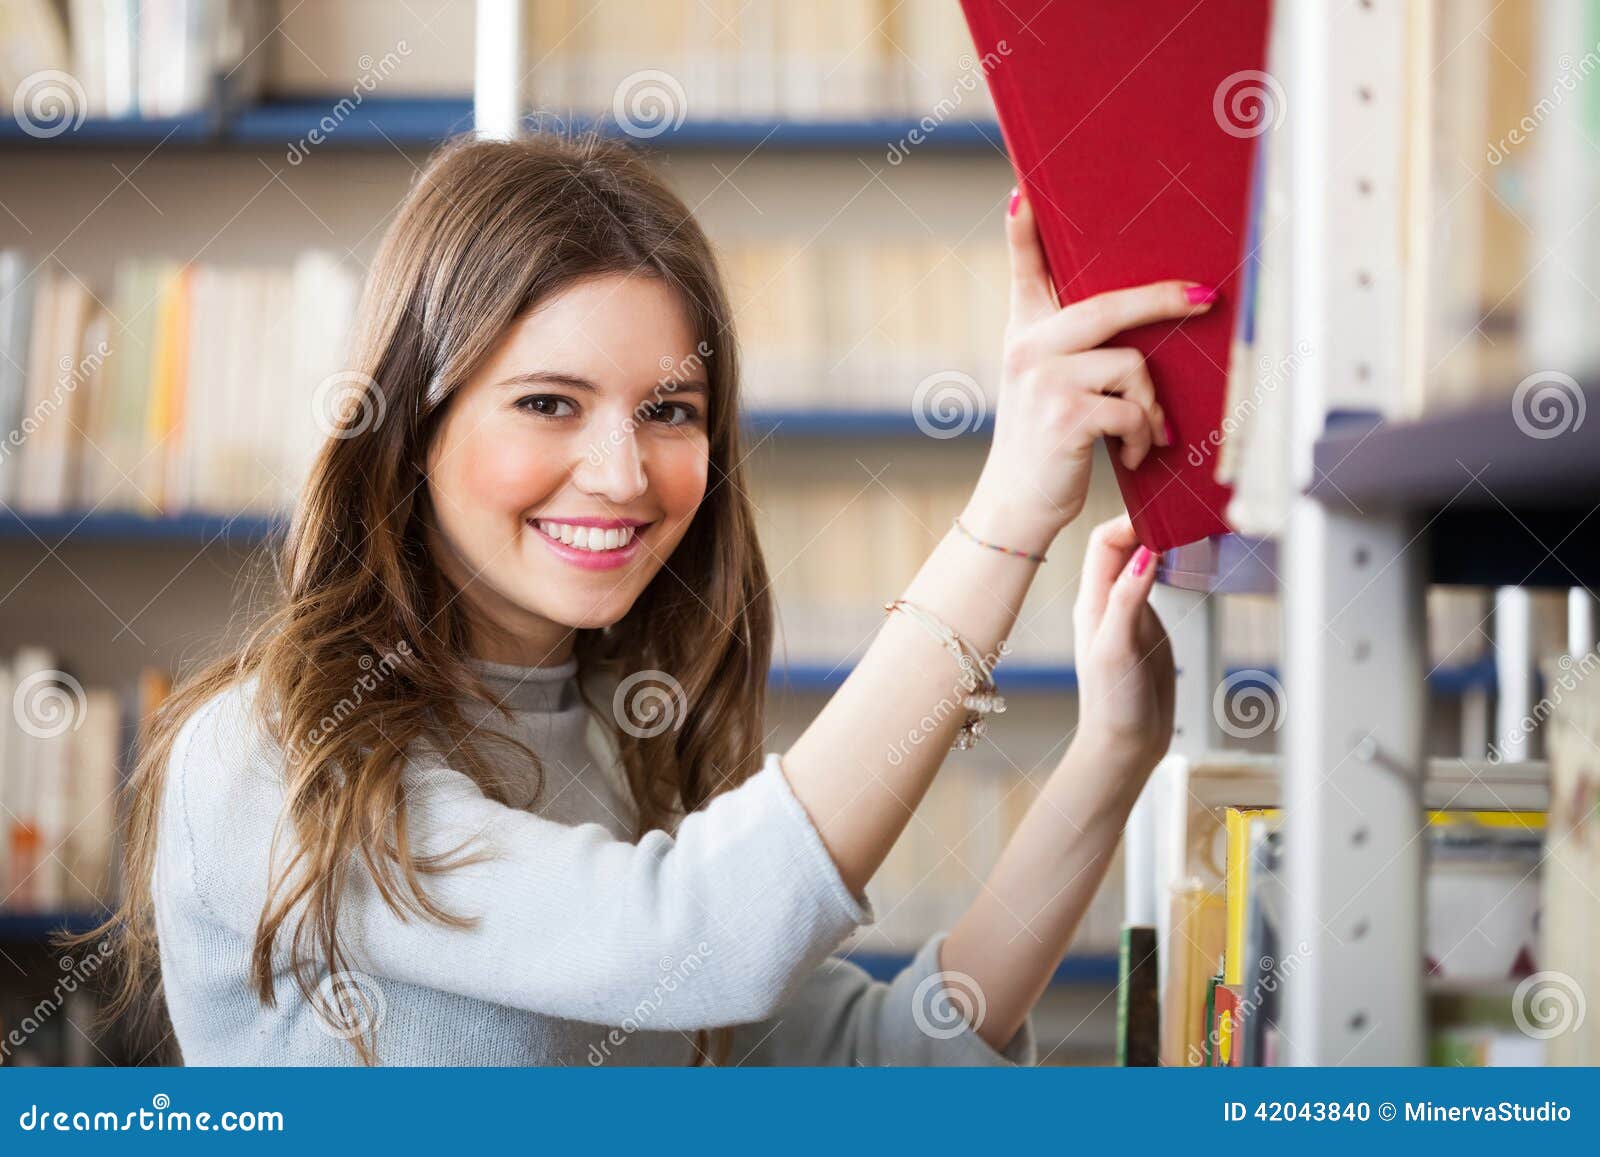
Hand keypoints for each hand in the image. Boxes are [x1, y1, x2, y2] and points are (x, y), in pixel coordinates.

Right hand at [964, 185, 1215, 554]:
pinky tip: (1130, 452)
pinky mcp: (1066, 415)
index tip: (1026, 191)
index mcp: (1024, 334)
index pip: (1024, 269)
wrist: (1016, 504)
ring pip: (1131, 366)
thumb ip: (1072, 348)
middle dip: (1162, 301)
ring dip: (1149, 405)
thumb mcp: (1046, 387)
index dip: (1024, 228)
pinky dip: (1141, 436)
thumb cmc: (1044, 444)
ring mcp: (1045, 379)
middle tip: (1203, 298)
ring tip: (1143, 433)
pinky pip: (1131, 410)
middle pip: (1108, 306)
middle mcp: (1027, 348)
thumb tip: (1140, 318)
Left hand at [1069, 515, 1174, 794]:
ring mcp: (1130, 612)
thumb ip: (1127, 601)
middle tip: (1178, 510)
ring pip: (1140, 561)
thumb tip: (1144, 553)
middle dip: (1145, 522)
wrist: (1127, 746)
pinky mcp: (1151, 627)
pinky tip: (1187, 556)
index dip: (1129, 522)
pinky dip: (1170, 564)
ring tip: (1184, 524)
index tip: (1160, 514)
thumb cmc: (1112, 705)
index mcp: (1093, 603)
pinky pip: (1157, 584)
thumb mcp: (1116, 649)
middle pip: (1122, 545)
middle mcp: (1109, 602)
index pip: (1103, 543)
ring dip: (1158, 540)